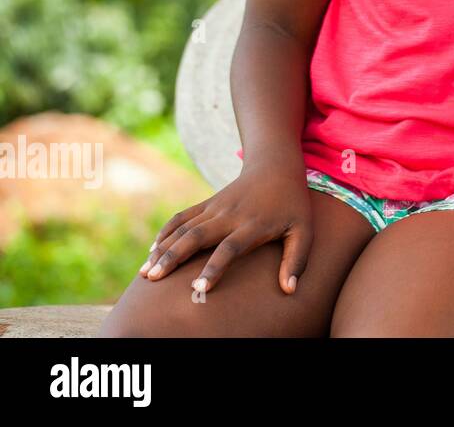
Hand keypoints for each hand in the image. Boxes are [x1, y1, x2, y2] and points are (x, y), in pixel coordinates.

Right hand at [138, 164, 313, 295]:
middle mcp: (230, 216)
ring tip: (146, 271)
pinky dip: (166, 232)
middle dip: (173, 258)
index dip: (214, 268)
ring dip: (163, 248)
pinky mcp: (208, 202)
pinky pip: (182, 216)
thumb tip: (289, 290)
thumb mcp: (304, 231)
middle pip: (197, 237)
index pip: (229, 248)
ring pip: (184, 228)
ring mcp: (216, 207)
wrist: (277, 167)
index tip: (199, 287)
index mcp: (253, 225)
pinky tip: (153, 250)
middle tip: (153, 279)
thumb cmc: (293, 205)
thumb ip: (297, 260)